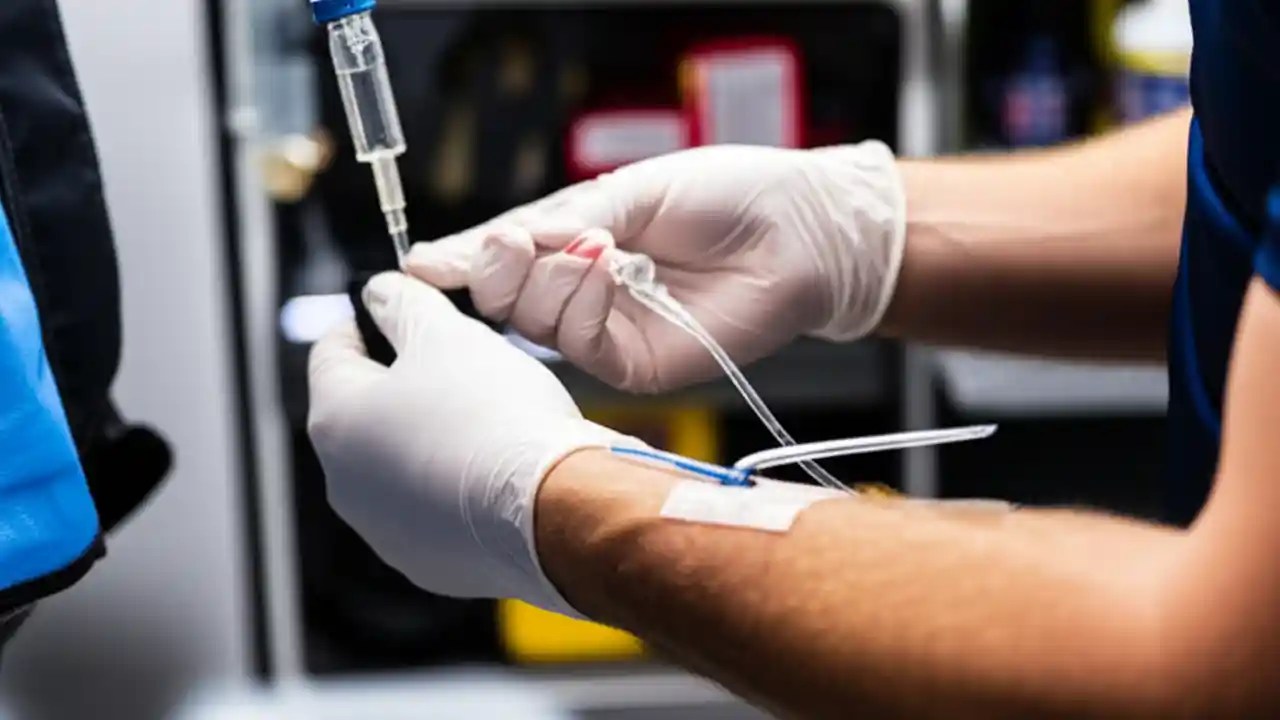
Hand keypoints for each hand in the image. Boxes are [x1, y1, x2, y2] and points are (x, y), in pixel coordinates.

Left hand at [307, 272, 637, 614]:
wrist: (555, 505)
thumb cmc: (497, 417)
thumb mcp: (447, 333)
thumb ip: (403, 304)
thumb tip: (382, 293)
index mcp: (335, 420)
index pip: (331, 351)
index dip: (367, 321)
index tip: (398, 311)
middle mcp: (346, 484)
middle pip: (367, 413)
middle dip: (407, 383)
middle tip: (456, 363)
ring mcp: (386, 530)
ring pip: (401, 466)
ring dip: (432, 437)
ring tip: (487, 419)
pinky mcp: (431, 563)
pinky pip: (436, 511)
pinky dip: (457, 486)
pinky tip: (498, 468)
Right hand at [408, 142, 904, 393]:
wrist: (798, 231)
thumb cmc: (726, 197)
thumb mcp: (631, 190)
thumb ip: (560, 222)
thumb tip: (488, 240)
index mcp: (574, 246)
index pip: (501, 261)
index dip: (458, 263)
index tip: (418, 266)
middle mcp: (583, 295)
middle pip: (502, 301)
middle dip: (496, 269)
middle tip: (517, 240)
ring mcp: (608, 332)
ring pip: (531, 324)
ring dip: (549, 278)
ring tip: (600, 243)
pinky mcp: (636, 365)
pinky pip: (579, 344)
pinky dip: (580, 302)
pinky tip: (607, 268)